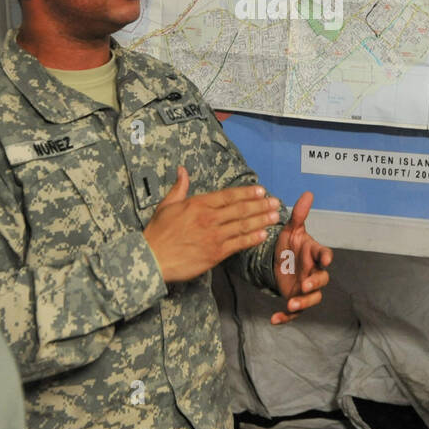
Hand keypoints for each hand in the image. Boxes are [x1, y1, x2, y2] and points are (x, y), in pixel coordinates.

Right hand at [143, 166, 281, 282]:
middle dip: (261, 205)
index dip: (247, 193)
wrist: (152, 259)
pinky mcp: (215, 253)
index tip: (261, 191)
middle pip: (240, 209)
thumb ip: (179, 187)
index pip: (228, 195)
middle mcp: (209, 218)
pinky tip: (263, 235)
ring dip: (261, 220)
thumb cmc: (158, 232)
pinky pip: (238, 244)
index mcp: (198, 204)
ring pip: (242, 226)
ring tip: (275, 216)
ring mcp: (213, 236)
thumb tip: (182, 170)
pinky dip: (251, 239)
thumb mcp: (166, 205)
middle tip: (276, 202)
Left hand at [271, 191, 332, 324]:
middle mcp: (313, 272)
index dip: (325, 258)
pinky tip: (274, 320)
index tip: (324, 260)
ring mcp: (306, 288)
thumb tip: (307, 193)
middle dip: (314, 284)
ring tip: (291, 304)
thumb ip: (299, 215)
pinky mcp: (295, 299)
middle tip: (304, 285)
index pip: (324, 255)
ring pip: (311, 299)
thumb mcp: (291, 230)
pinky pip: (294, 313)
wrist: (278, 262)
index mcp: (313, 254)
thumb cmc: (289, 245)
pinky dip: (285, 318)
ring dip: (303, 302)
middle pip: (321, 280)